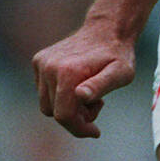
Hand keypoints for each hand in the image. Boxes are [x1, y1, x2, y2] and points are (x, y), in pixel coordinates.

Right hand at [32, 21, 135, 137]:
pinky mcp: (38, 61)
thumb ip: (101, 85)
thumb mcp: (121, 73)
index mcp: (68, 72)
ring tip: (89, 93)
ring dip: (67, 106)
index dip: (79, 128)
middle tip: (97, 103)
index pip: (64, 116)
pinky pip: (43, 91)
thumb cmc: (118, 54)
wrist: (107, 29)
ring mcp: (42, 63)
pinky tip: (78, 83)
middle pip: (55, 112)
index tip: (95, 131)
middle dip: (76, 116)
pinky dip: (59, 94)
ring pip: (47, 104)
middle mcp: (49, 67)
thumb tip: (80, 96)